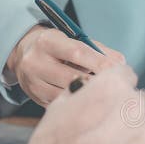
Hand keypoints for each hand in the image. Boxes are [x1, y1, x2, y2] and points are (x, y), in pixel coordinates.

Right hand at [7, 25, 125, 105]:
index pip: (77, 52)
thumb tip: (120, 63)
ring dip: (87, 93)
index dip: (99, 62)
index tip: (117, 70)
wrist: (24, 55)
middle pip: (72, 76)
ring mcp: (33, 82)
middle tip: (114, 85)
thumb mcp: (74, 40)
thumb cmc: (58, 47)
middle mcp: (36, 61)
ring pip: (67, 93)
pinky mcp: (35, 97)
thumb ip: (98, 50)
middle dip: (95, 82)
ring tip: (101, 91)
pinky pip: (61, 103)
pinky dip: (77, 101)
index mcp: (47, 41)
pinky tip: (85, 98)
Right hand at [24, 64, 144, 143]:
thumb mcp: (59, 108)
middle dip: (130, 112)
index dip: (117, 89)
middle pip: (143, 100)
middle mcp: (134, 108)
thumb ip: (85, 93)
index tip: (113, 100)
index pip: (127, 75)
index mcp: (111, 88)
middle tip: (113, 129)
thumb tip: (94, 89)